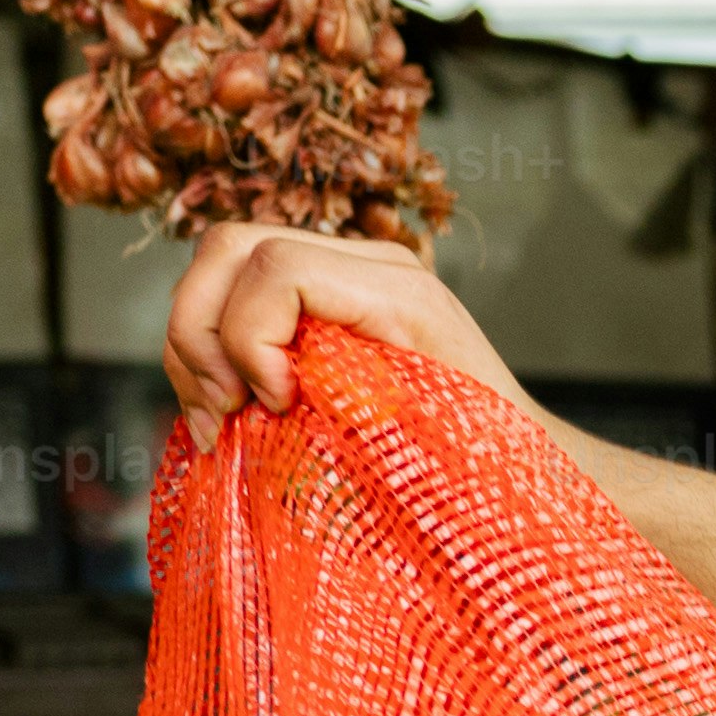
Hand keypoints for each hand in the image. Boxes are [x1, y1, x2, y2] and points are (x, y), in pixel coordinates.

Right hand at [166, 222, 525, 424]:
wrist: (521, 460)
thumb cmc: (476, 467)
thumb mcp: (412, 448)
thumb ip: (337, 412)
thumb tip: (257, 408)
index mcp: (398, 294)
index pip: (278, 268)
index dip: (250, 338)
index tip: (274, 406)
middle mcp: (370, 263)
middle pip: (230, 248)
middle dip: (201, 335)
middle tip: (221, 414)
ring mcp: (345, 269)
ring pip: (218, 264)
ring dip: (195, 344)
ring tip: (217, 421)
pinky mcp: (324, 293)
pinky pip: (235, 290)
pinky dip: (210, 349)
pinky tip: (225, 409)